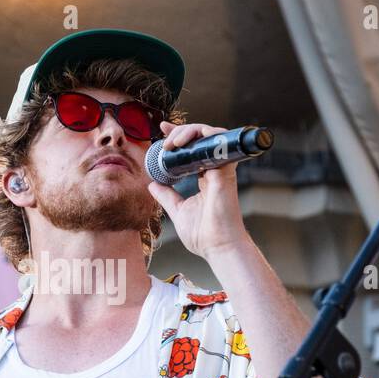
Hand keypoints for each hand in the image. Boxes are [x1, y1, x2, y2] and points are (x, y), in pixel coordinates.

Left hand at [147, 120, 252, 260]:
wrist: (217, 247)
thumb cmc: (203, 234)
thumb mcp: (177, 211)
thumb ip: (166, 196)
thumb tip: (152, 185)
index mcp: (205, 178)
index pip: (192, 149)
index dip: (178, 135)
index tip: (162, 130)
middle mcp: (214, 170)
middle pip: (200, 138)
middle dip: (180, 132)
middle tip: (164, 143)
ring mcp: (221, 169)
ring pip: (209, 135)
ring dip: (189, 131)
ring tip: (172, 142)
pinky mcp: (226, 171)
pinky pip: (219, 143)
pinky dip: (205, 136)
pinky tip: (187, 142)